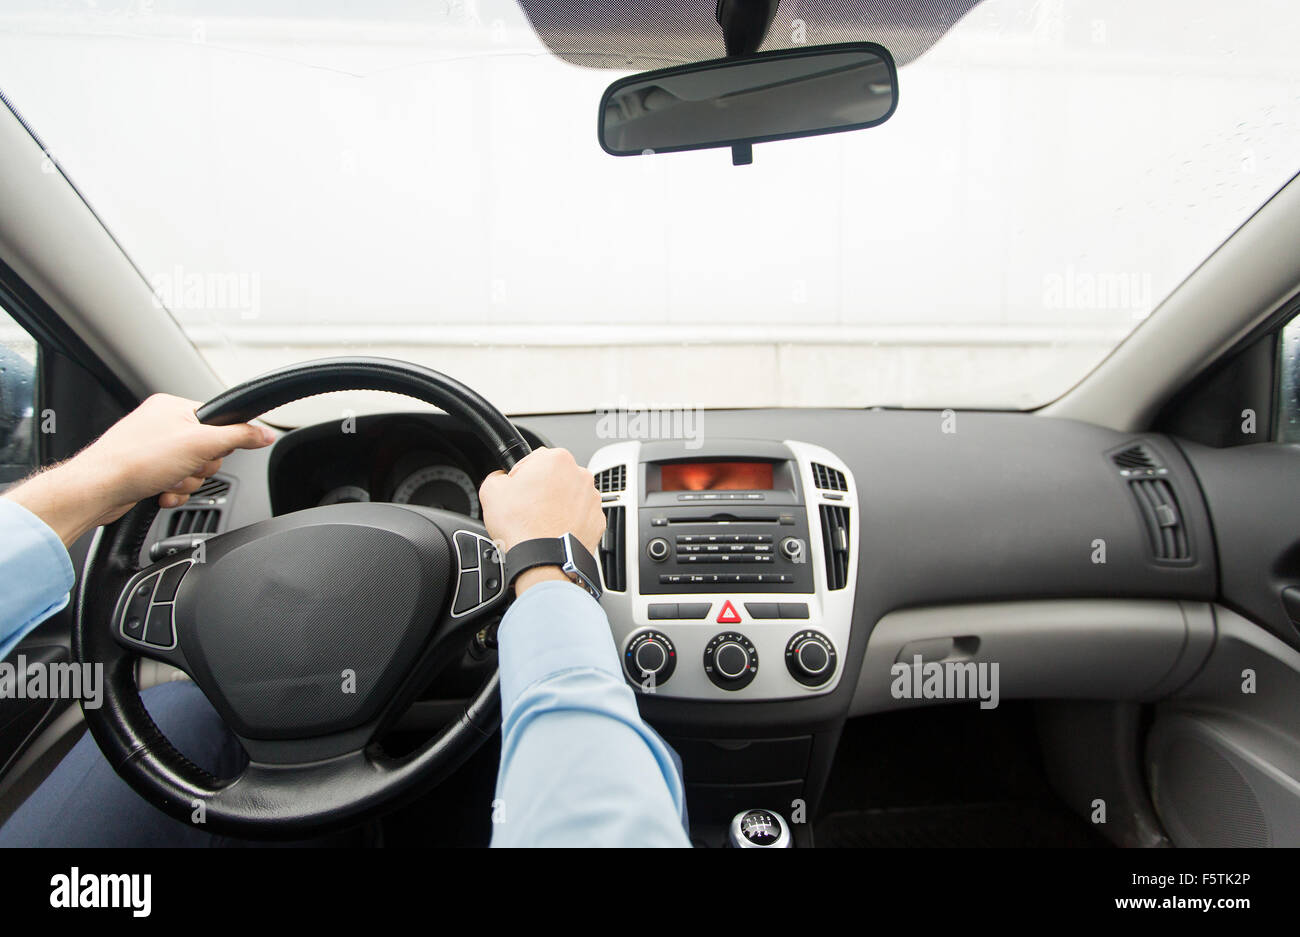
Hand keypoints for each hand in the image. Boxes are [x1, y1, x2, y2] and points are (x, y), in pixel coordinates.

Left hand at [3, 393, 274, 545]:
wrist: (98, 490)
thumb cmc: (136, 460)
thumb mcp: (201, 444)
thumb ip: (238, 436)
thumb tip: (265, 432)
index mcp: (173, 407)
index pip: (218, 420)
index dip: (220, 442)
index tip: (214, 451)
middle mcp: (162, 424)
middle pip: (208, 449)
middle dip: (200, 467)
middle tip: (185, 466)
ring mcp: (152, 449)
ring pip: (193, 470)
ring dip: (186, 482)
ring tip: (167, 481)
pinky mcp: (146, 472)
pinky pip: (176, 483)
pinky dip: (173, 492)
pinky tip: (161, 492)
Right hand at [478, 447, 604, 596]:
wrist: (544, 559)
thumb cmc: (522, 526)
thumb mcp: (491, 491)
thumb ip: (496, 476)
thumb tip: (500, 478)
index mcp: (556, 459)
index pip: (534, 459)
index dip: (520, 476)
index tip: (516, 490)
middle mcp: (580, 475)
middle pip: (555, 477)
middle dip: (542, 490)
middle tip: (526, 509)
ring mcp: (592, 499)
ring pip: (570, 496)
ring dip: (557, 505)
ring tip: (540, 523)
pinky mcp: (598, 520)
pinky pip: (581, 516)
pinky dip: (569, 522)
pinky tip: (553, 531)